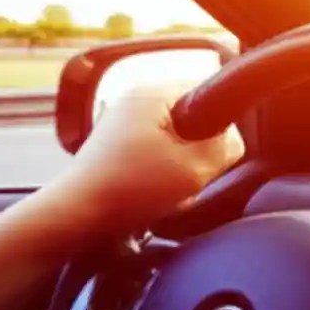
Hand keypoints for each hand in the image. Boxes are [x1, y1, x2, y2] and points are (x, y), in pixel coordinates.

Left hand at [54, 83, 244, 228]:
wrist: (77, 218)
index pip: (210, 93)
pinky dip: (161, 176)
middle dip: (198, 154)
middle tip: (187, 177)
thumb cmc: (130, 190)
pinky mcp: (115, 147)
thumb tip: (232, 140)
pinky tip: (153, 197)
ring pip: (176, 143)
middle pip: (194, 122)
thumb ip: (227, 146)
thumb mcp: (196, 168)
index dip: (221, 128)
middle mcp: (135, 99)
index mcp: (154, 91)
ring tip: (167, 192)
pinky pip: (156, 156)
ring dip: (181, 169)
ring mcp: (122, 122)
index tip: (212, 157)